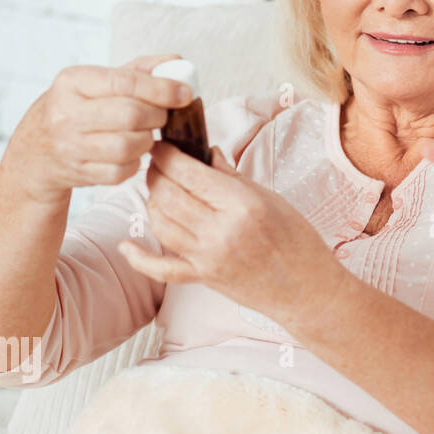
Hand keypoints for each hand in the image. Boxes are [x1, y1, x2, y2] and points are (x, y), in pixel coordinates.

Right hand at [8, 54, 192, 204]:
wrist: (37, 149)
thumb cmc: (80, 108)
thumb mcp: (99, 81)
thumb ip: (140, 70)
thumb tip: (177, 62)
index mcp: (72, 81)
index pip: (125, 83)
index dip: (162, 89)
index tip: (185, 93)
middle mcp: (66, 113)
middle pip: (131, 115)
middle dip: (157, 116)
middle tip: (162, 116)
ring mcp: (70, 146)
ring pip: (129, 146)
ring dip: (147, 140)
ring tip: (144, 133)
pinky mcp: (79, 173)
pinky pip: (123, 171)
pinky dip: (135, 162)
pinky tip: (130, 152)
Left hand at [117, 141, 343, 324]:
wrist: (306, 288)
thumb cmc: (298, 241)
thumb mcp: (271, 199)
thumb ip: (233, 177)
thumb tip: (206, 153)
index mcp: (242, 205)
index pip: (190, 173)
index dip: (168, 155)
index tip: (161, 145)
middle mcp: (221, 231)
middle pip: (169, 195)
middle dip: (156, 174)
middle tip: (156, 162)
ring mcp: (209, 257)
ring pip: (161, 223)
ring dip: (151, 202)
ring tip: (156, 189)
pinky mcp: (203, 277)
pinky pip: (162, 268)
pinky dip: (140, 257)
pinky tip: (126, 245)